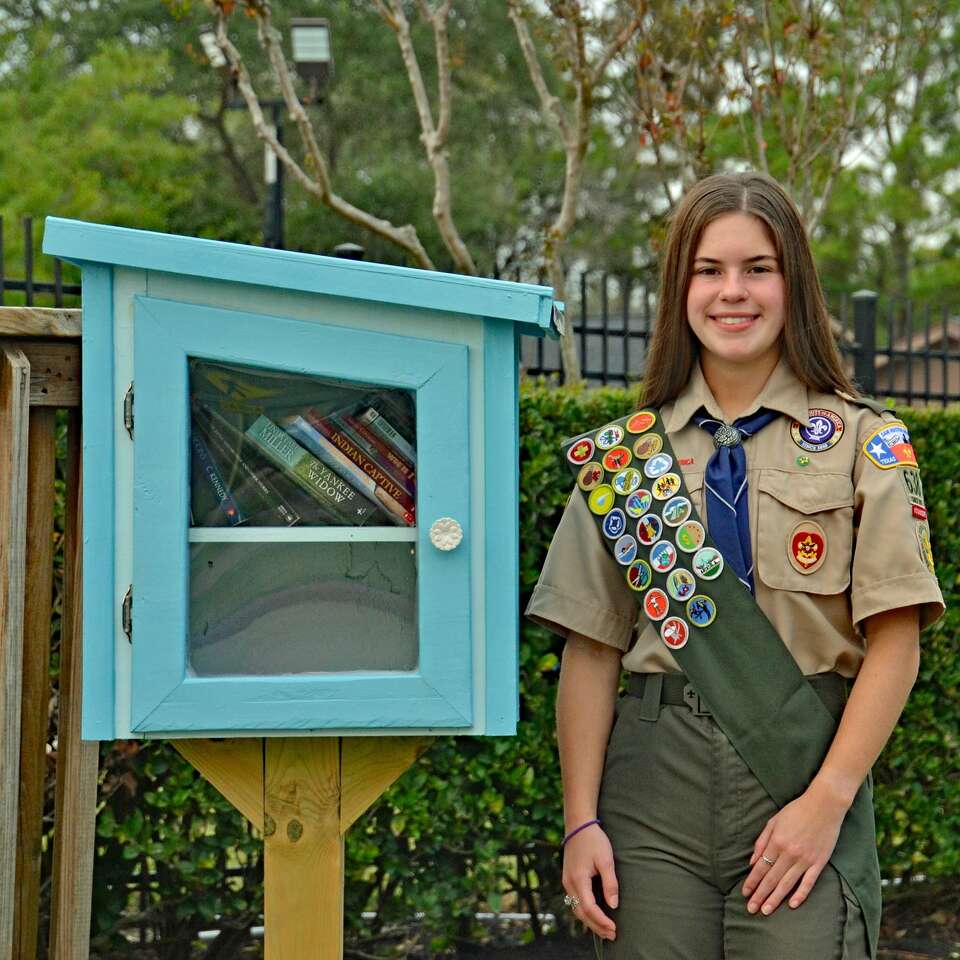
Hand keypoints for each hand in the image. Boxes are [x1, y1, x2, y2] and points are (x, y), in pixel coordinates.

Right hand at [562, 824, 617, 939]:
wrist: (578, 825)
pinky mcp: (568, 879)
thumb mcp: (606, 860)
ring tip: (605, 930)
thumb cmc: (594, 841)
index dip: (601, 921)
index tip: (614, 928)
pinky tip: (594, 915)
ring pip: (576, 909)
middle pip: (581, 913)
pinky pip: (575, 901)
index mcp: (578, 879)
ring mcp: (566, 881)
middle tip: (612, 935)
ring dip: (590, 921)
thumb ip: (610, 883)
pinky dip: (584, 912)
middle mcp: (569, 883)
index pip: (589, 908)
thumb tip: (613, 905)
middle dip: (596, 926)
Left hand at [742, 782, 848, 916]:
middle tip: (750, 909)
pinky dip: (800, 895)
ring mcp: (805, 859)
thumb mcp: (774, 821)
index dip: (752, 882)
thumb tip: (752, 862)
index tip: (745, 893)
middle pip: (771, 879)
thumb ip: (762, 841)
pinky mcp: (819, 863)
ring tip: (765, 911)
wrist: (824, 805)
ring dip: (775, 899)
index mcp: (776, 842)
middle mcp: (789, 853)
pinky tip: (791, 905)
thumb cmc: (796, 811)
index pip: (760, 867)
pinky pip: (808, 883)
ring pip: (787, 884)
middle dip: (759, 895)